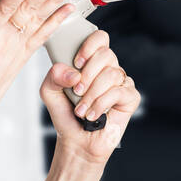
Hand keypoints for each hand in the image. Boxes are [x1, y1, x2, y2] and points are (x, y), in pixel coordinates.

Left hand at [40, 27, 139, 165]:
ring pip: (112, 74)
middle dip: (88, 74)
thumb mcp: (49, 92)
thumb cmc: (66, 114)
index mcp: (92, 62)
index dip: (90, 45)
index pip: (99, 38)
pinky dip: (102, 104)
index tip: (77, 62)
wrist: (77, 141)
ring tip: (82, 109)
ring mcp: (122, 83)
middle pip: (106, 54)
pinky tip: (93, 114)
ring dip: (92, 94)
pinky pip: (119, 91)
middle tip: (77, 91)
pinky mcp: (130, 98)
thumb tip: (72, 72)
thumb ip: (53, 76)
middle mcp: (109, 69)